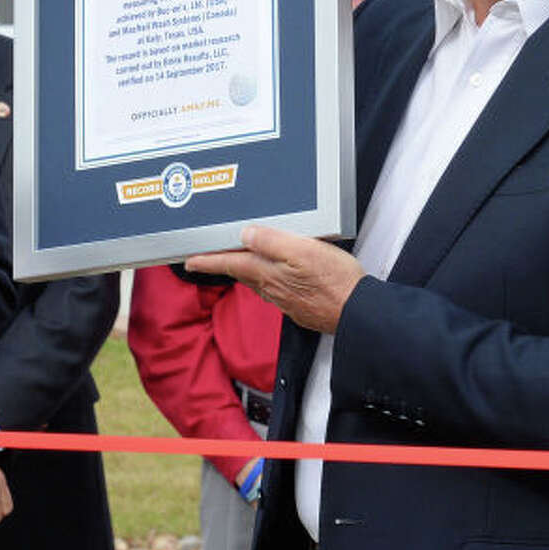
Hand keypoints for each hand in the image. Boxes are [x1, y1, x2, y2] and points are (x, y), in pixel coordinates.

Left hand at [187, 226, 363, 333]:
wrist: (358, 313)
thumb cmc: (335, 281)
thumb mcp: (302, 249)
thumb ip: (271, 241)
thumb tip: (245, 236)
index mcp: (268, 273)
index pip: (230, 264)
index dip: (208, 261)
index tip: (190, 261)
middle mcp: (272, 289)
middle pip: (242, 273)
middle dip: (226, 264)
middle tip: (213, 256)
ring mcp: (286, 300)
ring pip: (259, 282)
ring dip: (248, 270)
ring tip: (242, 260)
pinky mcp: (301, 306)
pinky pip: (277, 289)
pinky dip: (270, 279)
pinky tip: (279, 274)